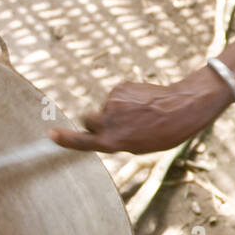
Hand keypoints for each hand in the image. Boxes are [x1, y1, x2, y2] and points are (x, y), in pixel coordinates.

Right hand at [49, 69, 229, 153]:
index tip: (51, 135)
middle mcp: (108, 121)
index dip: (65, 139)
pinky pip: (116, 96)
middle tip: (119, 125)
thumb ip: (117, 141)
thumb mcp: (140, 146)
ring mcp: (112, 102)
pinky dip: (125, 100)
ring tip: (142, 114)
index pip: (81, 141)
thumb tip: (103, 132)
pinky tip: (143, 103)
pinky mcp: (119, 87)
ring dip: (117, 111)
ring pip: (105, 108)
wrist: (183, 106)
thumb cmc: (165, 132)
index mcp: (112, 141)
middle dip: (96, 123)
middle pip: (88, 120)